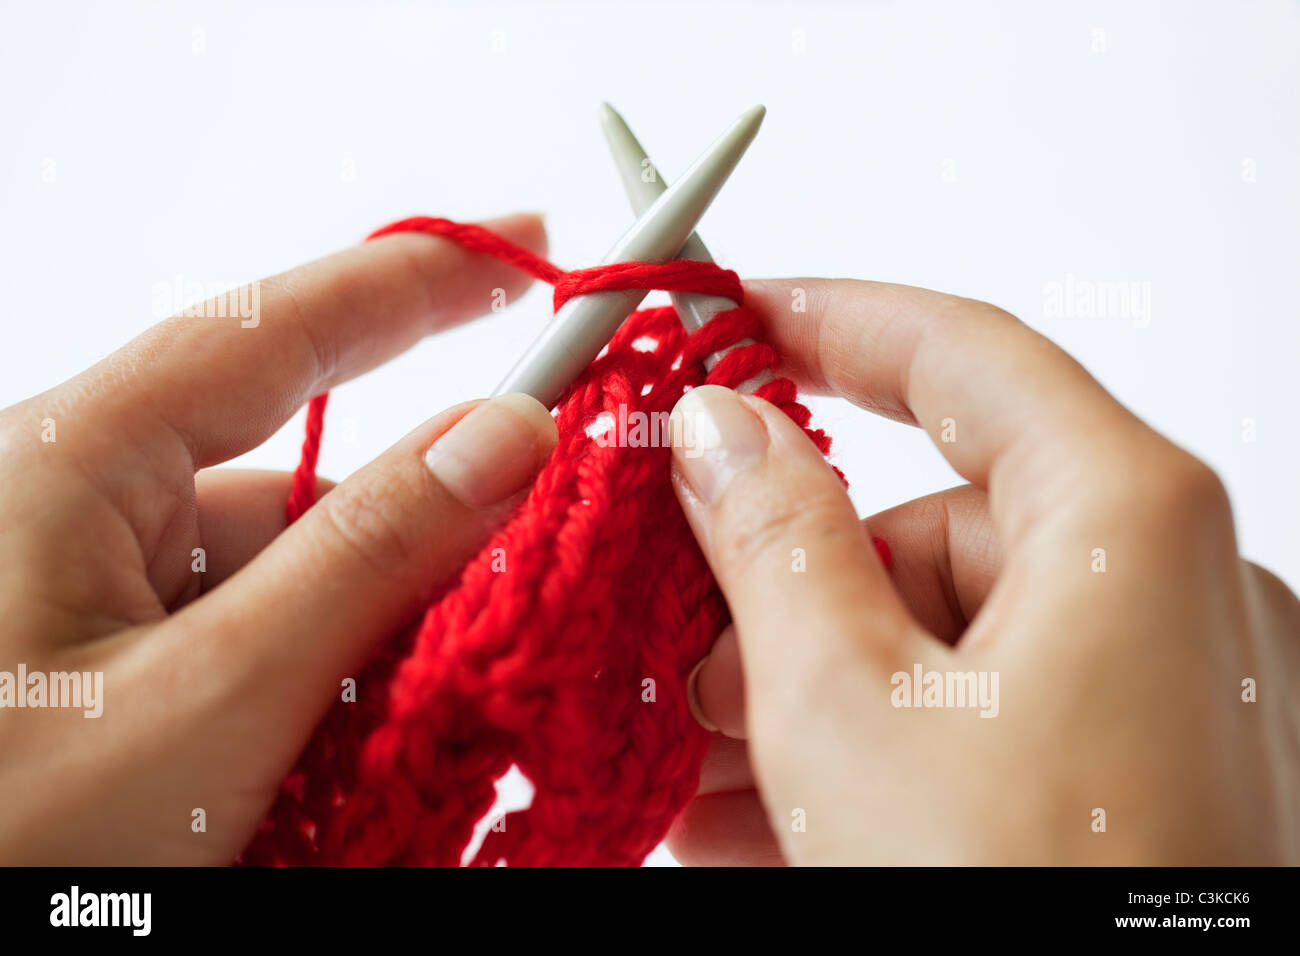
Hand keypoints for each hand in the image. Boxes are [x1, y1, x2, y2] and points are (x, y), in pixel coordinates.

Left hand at [0, 214, 557, 863]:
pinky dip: (327, 674)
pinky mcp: (124, 668)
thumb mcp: (214, 696)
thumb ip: (370, 556)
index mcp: (76, 465)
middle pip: (299, 473)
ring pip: (289, 569)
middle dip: (417, 520)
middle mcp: (87, 509)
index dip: (416, 276)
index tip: (527, 248)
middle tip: (532, 551)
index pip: (277, 327)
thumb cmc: (14, 841)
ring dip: (372, 627)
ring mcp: (103, 596)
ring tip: (418, 710)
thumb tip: (504, 435)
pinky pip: (259, 634)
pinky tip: (355, 741)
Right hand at [666, 279, 1299, 864]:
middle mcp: (1170, 590)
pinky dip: (876, 742)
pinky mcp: (1137, 771)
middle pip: (936, 520)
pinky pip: (980, 713)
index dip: (832, 319)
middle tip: (683, 637)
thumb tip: (720, 432)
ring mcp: (1163, 689)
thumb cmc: (1023, 898)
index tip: (740, 315)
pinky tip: (772, 813)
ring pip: (944, 632)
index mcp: (1126, 521)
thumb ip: (770, 535)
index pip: (960, 355)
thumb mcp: (841, 703)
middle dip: (792, 581)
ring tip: (709, 758)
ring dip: (812, 684)